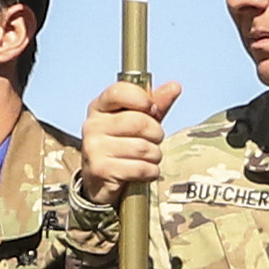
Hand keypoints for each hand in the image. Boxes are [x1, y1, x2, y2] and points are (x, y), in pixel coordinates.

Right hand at [79, 80, 182, 206]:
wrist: (99, 182)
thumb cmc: (122, 146)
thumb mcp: (137, 122)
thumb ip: (155, 104)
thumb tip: (175, 86)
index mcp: (99, 107)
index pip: (119, 91)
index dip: (142, 98)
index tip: (152, 109)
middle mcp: (92, 125)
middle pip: (138, 122)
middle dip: (156, 133)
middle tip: (154, 140)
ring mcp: (94, 147)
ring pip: (142, 147)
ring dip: (155, 155)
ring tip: (150, 157)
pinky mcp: (100, 169)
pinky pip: (140, 168)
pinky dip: (151, 171)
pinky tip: (146, 171)